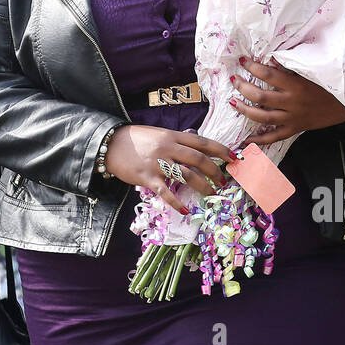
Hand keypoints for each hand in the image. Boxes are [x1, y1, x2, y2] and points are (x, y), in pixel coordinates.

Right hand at [103, 125, 234, 213]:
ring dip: (203, 187)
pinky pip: (165, 192)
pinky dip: (176, 203)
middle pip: (199, 159)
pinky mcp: (147, 177)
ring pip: (187, 176)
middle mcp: (168, 148)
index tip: (234, 157)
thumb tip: (196, 150)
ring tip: (212, 195)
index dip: (220, 150)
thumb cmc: (136, 139)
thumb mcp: (158, 134)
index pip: (202, 142)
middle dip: (215, 171)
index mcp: (172, 136)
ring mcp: (158, 163)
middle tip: (224, 181)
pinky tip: (185, 210)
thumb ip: (176, 141)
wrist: (110, 144)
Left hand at [230, 57, 344, 145]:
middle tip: (234, 79)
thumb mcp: (311, 72)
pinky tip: (245, 138)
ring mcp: (293, 118)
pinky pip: (274, 136)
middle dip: (243, 87)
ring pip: (263, 116)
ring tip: (233, 102)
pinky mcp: (295, 129)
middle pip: (260, 96)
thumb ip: (290, 67)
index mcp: (296, 85)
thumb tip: (269, 60)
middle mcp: (292, 102)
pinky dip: (259, 139)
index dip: (253, 67)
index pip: (268, 75)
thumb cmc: (329, 85)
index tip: (242, 61)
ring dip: (245, 110)